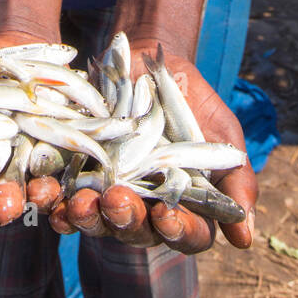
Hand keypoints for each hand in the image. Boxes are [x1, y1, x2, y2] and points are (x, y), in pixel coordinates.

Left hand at [60, 43, 255, 253]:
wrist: (145, 58)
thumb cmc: (190, 98)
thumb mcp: (220, 132)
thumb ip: (236, 180)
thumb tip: (245, 239)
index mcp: (186, 205)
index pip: (187, 234)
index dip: (178, 232)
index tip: (166, 215)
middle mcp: (146, 207)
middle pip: (137, 233)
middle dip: (126, 221)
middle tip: (116, 201)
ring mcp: (109, 193)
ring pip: (98, 221)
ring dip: (88, 218)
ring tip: (82, 203)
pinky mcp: (77, 174)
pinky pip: (63, 198)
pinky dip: (57, 203)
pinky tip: (52, 201)